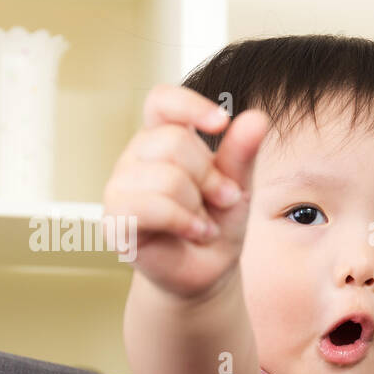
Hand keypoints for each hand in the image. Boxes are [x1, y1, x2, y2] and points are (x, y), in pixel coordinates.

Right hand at [103, 83, 270, 300]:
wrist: (206, 272)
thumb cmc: (217, 224)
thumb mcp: (237, 186)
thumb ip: (242, 154)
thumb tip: (257, 117)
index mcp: (162, 139)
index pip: (161, 101)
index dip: (188, 105)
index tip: (221, 123)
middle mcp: (136, 158)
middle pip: (172, 141)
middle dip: (209, 175)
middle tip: (222, 199)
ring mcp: (121, 188)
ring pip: (165, 176)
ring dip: (197, 206)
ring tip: (204, 224)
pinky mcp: (116, 220)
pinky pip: (150, 207)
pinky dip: (184, 222)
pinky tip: (196, 232)